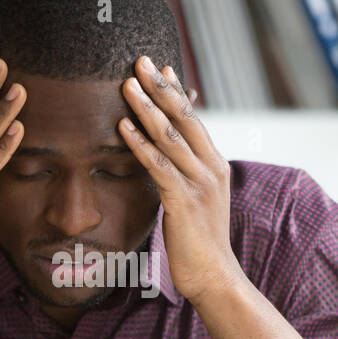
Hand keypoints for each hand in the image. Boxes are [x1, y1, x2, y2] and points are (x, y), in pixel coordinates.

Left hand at [118, 56, 245, 306]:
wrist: (214, 277)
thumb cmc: (200, 242)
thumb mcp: (197, 201)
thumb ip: (187, 175)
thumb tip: (170, 156)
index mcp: (215, 165)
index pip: (194, 119)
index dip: (176, 91)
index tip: (160, 66)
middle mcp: (211, 168)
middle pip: (184, 118)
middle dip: (161, 87)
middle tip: (140, 61)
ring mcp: (199, 184)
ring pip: (170, 137)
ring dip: (146, 108)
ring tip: (126, 85)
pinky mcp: (183, 202)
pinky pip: (158, 166)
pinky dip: (139, 144)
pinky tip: (122, 127)